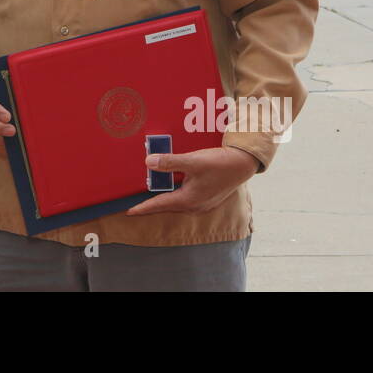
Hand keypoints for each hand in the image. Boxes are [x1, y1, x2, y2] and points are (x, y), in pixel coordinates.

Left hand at [125, 146, 257, 215]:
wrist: (243, 164)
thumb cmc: (219, 163)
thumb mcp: (193, 161)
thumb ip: (170, 162)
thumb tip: (148, 162)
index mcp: (188, 200)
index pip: (159, 205)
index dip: (143, 207)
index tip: (128, 211)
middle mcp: (194, 205)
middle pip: (167, 205)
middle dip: (151, 204)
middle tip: (135, 203)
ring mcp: (202, 203)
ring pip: (177, 202)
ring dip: (164, 198)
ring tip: (151, 195)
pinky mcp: (207, 197)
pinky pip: (185, 198)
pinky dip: (176, 194)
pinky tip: (173, 186)